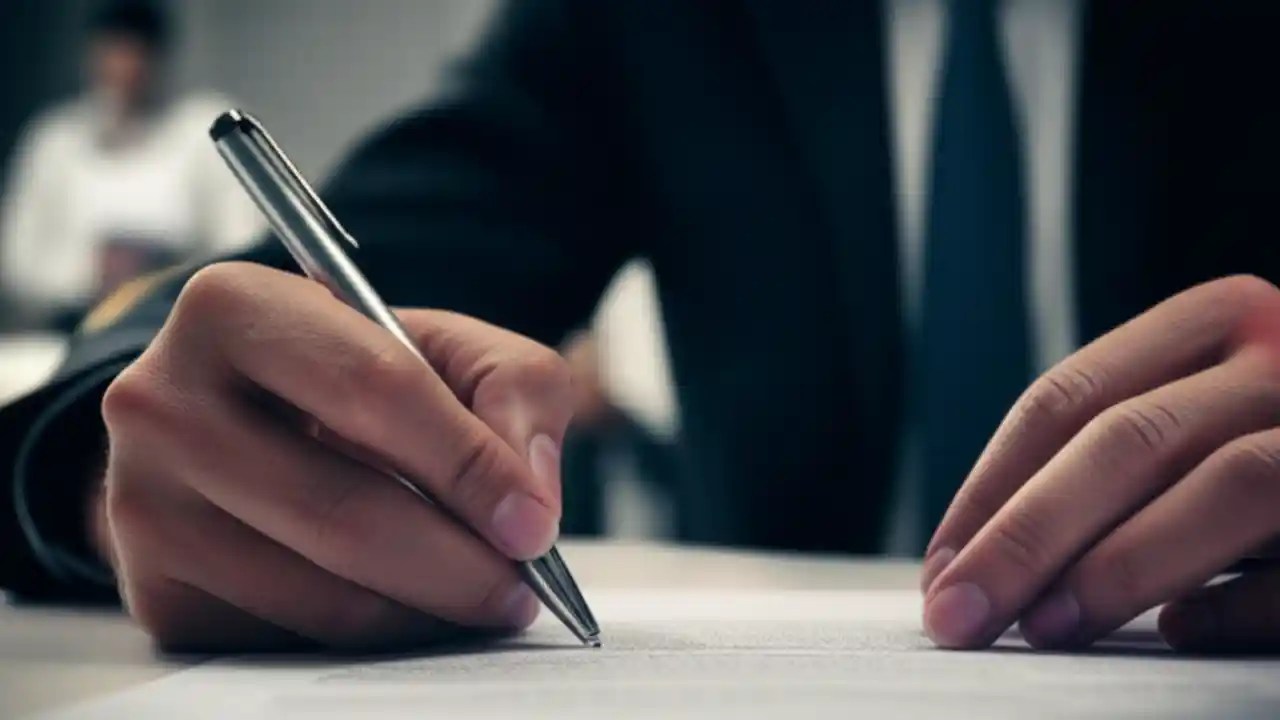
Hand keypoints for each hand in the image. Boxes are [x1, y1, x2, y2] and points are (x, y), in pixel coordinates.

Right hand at [99, 262, 571, 650]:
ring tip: (480, 595)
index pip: (373, 389)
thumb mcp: (448, 347)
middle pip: (340, 510)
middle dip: (457, 564)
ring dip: (425, 612)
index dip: (467, 464)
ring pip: (319, 595)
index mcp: (235, 305)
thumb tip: (530, 495)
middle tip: (521, 588)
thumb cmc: (360, 374)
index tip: (533, 525)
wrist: (251, 417)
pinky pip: (290, 641)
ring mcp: (144, 505)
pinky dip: (374, 636)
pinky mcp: (157, 592)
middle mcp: (164, 401)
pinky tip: (408, 603)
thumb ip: (516, 389)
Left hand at [921, 275, 1279, 652]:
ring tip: (1041, 629)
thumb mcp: (1204, 413)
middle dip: (1028, 534)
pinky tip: (1179, 636)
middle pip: (1128, 439)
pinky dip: (1242, 602)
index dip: (991, 488)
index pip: (1066, 398)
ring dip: (1123, 565)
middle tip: (958, 617)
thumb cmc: (1279, 441)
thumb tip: (977, 559)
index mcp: (1215, 319)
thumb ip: (1123, 456)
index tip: (941, 568)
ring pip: (1230, 484)